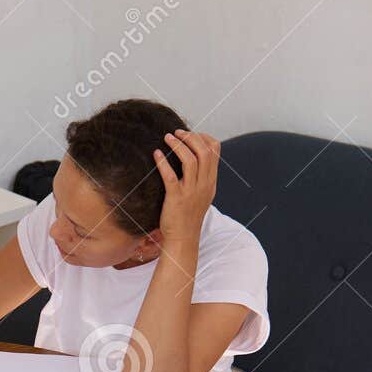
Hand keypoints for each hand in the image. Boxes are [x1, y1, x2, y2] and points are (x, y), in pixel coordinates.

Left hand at [154, 130, 218, 244]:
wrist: (183, 238)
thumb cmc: (188, 214)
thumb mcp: (202, 193)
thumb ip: (201, 176)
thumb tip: (194, 156)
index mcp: (211, 181)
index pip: (215, 150)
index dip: (203, 137)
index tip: (190, 134)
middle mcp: (204, 184)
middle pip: (204, 151)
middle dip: (190, 137)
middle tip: (176, 133)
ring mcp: (191, 192)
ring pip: (190, 160)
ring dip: (178, 145)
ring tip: (167, 138)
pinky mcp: (177, 198)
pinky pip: (171, 176)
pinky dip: (163, 162)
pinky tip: (156, 154)